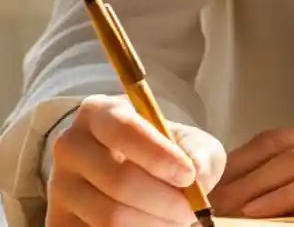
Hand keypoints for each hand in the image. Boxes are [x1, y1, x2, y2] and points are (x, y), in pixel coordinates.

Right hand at [46, 94, 225, 226]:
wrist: (138, 172)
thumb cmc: (167, 151)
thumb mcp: (190, 141)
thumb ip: (199, 152)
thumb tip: (197, 174)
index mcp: (99, 113)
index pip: (122, 130)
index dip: (158, 156)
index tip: (188, 177)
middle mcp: (70, 146)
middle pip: (118, 181)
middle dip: (165, 201)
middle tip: (191, 209)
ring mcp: (59, 187)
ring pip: (109, 216)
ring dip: (154, 225)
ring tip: (177, 220)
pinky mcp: (58, 221)